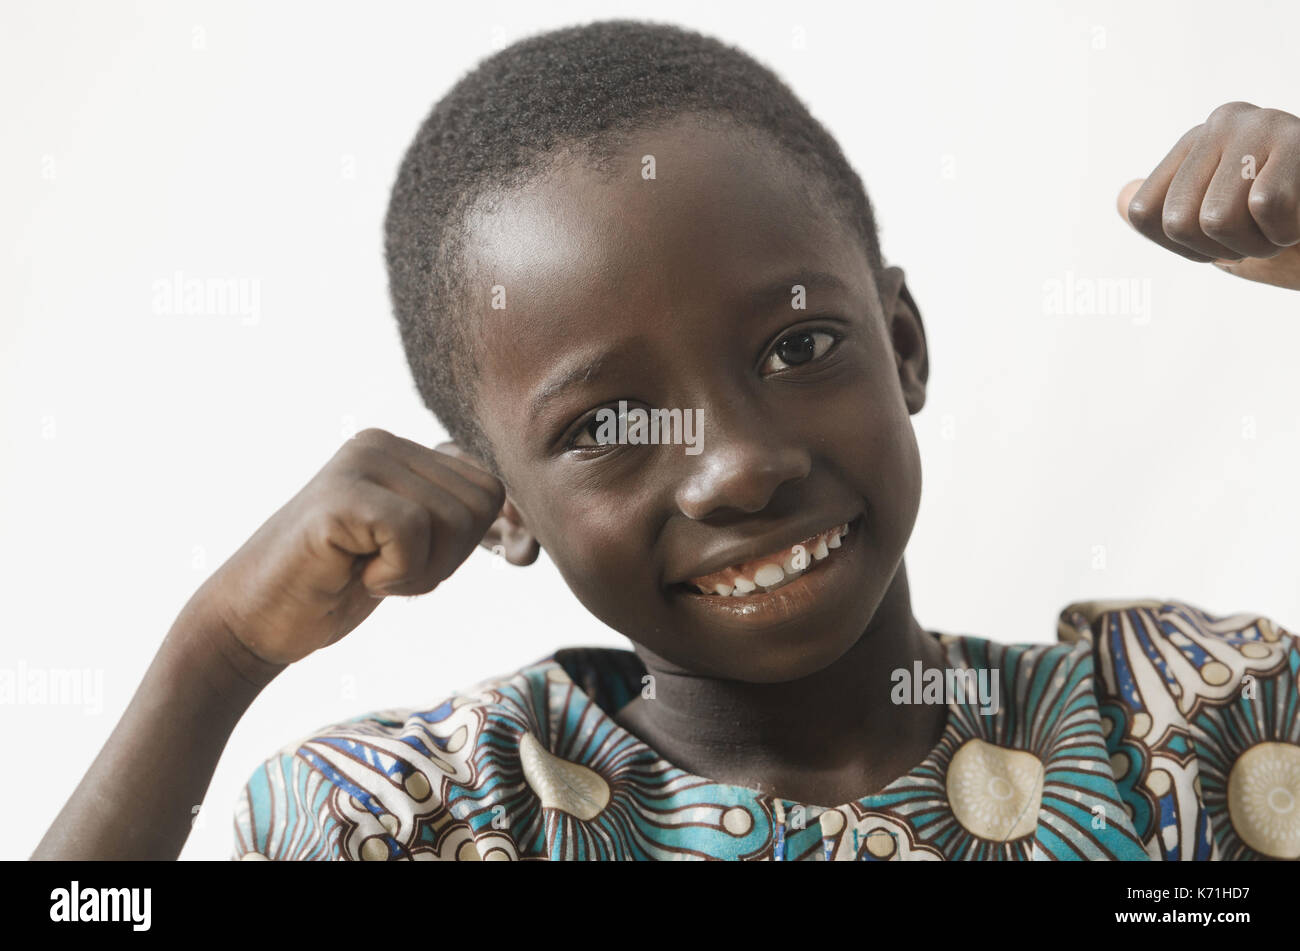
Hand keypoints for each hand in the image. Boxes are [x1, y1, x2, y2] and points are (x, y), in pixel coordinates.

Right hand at [194, 428, 504, 664]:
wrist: (255, 621)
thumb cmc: (335, 586)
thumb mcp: (412, 544)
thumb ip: (455, 516)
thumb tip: (521, 512)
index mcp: (400, 449)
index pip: (489, 489)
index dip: (471, 543)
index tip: (417, 561)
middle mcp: (380, 443)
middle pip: (479, 505)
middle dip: (446, 559)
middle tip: (386, 570)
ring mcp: (358, 464)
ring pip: (452, 521)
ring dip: (419, 570)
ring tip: (367, 570)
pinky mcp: (340, 496)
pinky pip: (414, 534)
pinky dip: (396, 574)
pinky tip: (353, 574)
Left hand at [1117, 101, 1299, 289]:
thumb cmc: (1291, 224)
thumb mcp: (1224, 221)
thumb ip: (1170, 210)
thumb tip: (1124, 197)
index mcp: (1194, 144)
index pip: (1144, 213)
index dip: (1183, 247)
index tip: (1223, 241)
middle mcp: (1221, 124)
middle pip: (1178, 221)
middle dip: (1222, 249)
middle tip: (1261, 236)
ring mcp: (1261, 124)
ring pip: (1215, 220)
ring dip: (1256, 244)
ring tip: (1283, 228)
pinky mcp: (1299, 138)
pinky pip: (1265, 205)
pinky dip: (1285, 230)